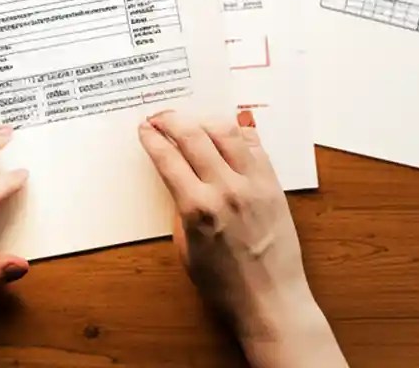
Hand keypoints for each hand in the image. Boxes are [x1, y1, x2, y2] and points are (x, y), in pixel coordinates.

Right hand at [138, 111, 345, 367]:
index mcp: (197, 208)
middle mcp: (225, 189)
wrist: (271, 301)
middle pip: (194, 135)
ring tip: (192, 121)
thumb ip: (181, 209)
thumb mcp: (186, 249)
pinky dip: (238, 134)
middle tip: (161, 117)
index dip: (152, 138)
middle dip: (173, 120)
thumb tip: (179, 179)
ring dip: (204, 121)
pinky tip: (227, 133)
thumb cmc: (224, 286)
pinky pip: (255, 147)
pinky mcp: (274, 186)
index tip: (145, 128)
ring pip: (227, 132)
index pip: (168, 158)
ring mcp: (253, 184)